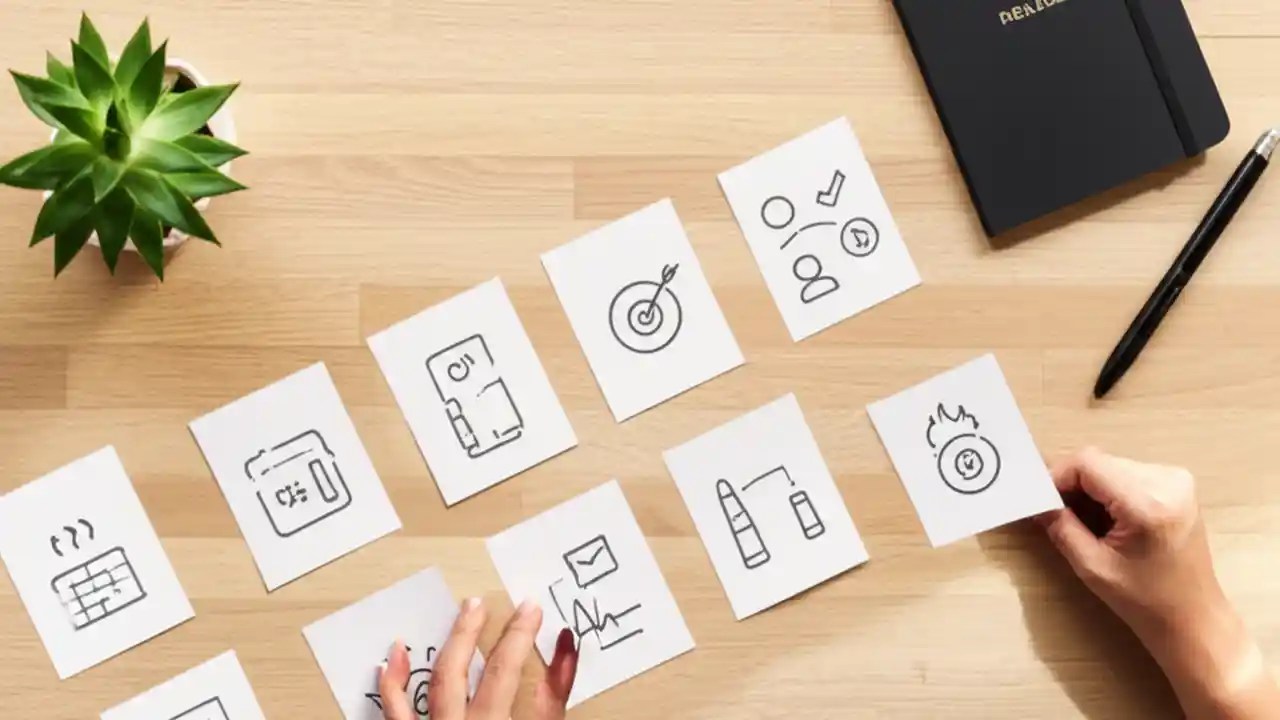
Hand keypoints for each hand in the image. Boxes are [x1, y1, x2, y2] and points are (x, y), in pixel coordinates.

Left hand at [378, 598, 578, 719]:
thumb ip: (552, 703)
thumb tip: (564, 651)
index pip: (512, 673)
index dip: (522, 636)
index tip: (533, 609)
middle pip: (466, 672)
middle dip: (478, 632)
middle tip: (484, 604)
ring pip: (431, 685)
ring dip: (445, 646)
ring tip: (458, 615)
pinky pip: (393, 715)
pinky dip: (391, 684)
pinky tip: (391, 659)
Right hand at [1039, 447, 1277, 718]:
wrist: (1193, 618)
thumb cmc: (1144, 601)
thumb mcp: (1092, 566)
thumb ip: (1060, 526)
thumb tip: (1034, 500)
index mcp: (1148, 503)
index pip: (1087, 463)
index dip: (1056, 476)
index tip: (1041, 501)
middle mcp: (1168, 481)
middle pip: (1099, 461)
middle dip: (1071, 484)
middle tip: (1056, 514)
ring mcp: (1177, 479)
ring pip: (1111, 464)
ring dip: (1090, 487)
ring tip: (1085, 520)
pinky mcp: (1178, 484)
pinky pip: (1128, 472)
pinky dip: (1108, 489)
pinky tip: (1108, 517)